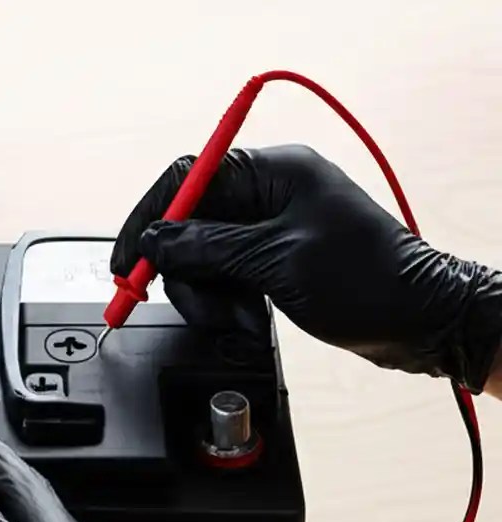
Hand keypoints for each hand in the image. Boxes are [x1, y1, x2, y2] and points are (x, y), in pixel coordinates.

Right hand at [112, 144, 501, 392]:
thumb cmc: (367, 282)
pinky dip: (227, 300)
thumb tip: (155, 240)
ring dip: (209, 293)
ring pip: (203, 255)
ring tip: (237, 318)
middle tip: (191, 304)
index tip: (128, 260)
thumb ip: (207, 247)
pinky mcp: (273, 256)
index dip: (149, 218)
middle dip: (185, 270)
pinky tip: (247, 318)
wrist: (422, 321)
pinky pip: (226, 273)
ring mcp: (271, 225)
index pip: (187, 178)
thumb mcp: (275, 262)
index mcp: (274, 171)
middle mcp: (269, 190)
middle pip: (190, 222)